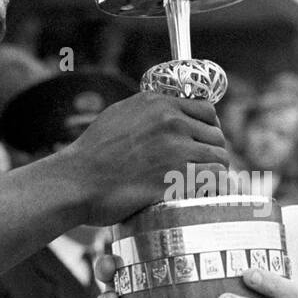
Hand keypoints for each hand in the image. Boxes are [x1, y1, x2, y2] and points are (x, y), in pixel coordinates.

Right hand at [60, 94, 228, 224]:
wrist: (77, 182)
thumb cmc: (93, 153)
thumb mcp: (120, 114)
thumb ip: (149, 110)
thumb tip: (170, 110)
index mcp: (159, 104)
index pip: (207, 111)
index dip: (208, 128)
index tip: (203, 141)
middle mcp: (172, 122)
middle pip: (217, 135)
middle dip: (213, 151)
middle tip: (202, 167)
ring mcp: (176, 150)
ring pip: (220, 158)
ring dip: (215, 171)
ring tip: (203, 182)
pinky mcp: (178, 178)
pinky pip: (214, 180)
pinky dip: (214, 187)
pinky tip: (205, 193)